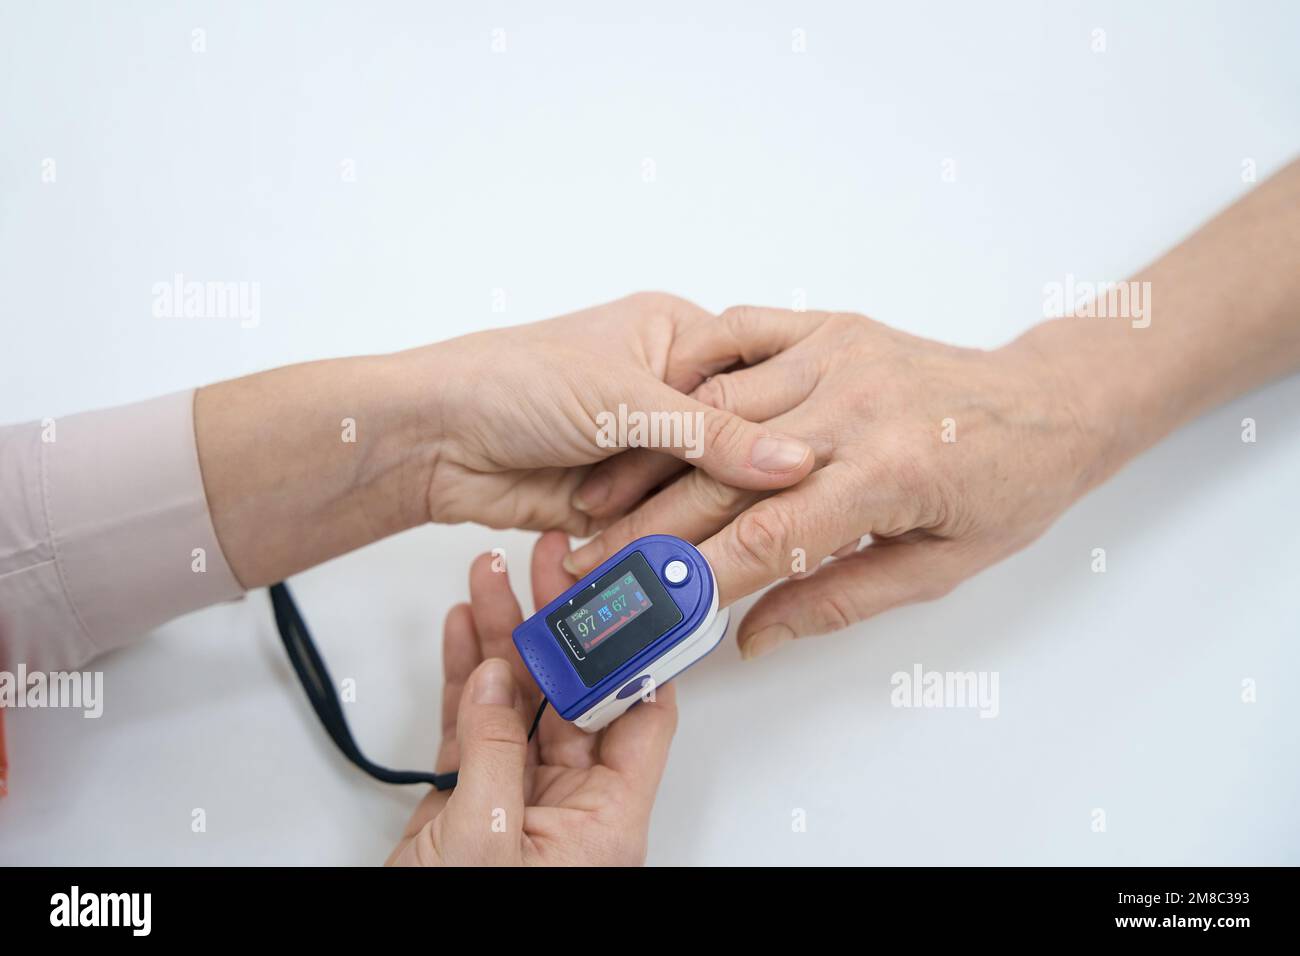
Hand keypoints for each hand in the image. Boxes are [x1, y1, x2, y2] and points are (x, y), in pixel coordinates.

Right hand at [387, 531, 676, 865]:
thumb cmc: (460, 928)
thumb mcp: (486, 842)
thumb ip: (495, 750)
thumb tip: (494, 677)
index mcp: (605, 818)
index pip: (641, 714)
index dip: (634, 649)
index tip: (623, 593)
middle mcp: (571, 801)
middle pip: (574, 691)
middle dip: (555, 622)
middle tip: (548, 562)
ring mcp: (518, 793)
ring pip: (518, 696)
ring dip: (501, 635)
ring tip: (490, 576)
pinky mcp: (472, 794)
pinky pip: (473, 721)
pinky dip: (462, 672)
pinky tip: (459, 627)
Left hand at [415, 292, 814, 532]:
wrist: (434, 439)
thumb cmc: (512, 381)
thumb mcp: (626, 398)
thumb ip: (713, 433)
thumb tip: (794, 459)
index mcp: (674, 335)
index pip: (754, 380)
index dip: (778, 425)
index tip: (811, 468)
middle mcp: (664, 389)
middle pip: (729, 444)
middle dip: (736, 481)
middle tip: (778, 517)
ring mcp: (642, 446)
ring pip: (697, 490)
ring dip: (698, 516)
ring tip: (737, 545)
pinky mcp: (620, 498)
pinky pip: (661, 525)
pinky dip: (667, 542)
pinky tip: (691, 561)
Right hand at [564, 307, 1105, 657]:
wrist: (1048, 403)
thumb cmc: (1005, 488)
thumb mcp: (939, 569)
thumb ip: (840, 600)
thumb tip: (754, 634)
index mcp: (889, 474)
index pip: (767, 536)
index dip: (697, 575)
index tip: (646, 607)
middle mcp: (854, 406)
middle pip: (723, 474)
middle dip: (651, 529)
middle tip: (594, 564)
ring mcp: (836, 355)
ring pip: (715, 407)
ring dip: (652, 458)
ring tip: (601, 500)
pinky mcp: (828, 325)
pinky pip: (738, 332)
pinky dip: (690, 366)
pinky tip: (654, 404)